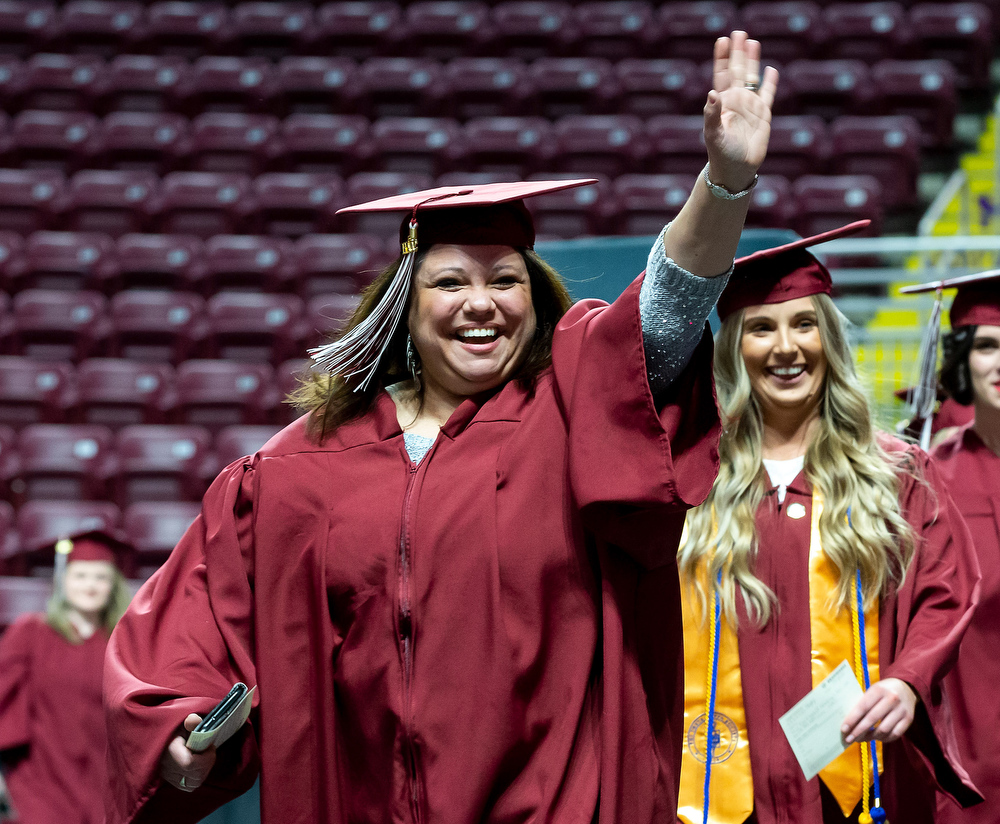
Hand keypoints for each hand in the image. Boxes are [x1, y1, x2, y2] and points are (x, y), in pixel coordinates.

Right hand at [159, 714, 216, 792]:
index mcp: (169, 750)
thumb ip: (192, 721)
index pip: (188, 763)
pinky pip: (188, 785)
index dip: (205, 758)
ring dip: (204, 771)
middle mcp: (166, 766)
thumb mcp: (183, 720)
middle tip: (209, 750)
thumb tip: (195, 720)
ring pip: (193, 784)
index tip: (210, 746)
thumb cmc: (174, 726)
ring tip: (205, 757)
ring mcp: (167, 776)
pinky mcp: (170, 780)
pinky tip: (199, 765)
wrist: (160, 733)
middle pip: (194, 777)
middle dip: (208, 764)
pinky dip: (198, 777)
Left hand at [703, 31, 779, 192]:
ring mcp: (750, 107)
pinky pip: (768, 95)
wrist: (736, 170)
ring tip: (752, 42)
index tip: (722, 40)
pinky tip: (771, 70)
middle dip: (738, 52)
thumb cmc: (721, 154)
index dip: (722, 58)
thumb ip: (711, 115)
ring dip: (752, 61)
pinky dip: (770, 82)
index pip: (721, 75)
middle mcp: (736, 101)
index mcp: (722, 103)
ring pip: (752, 78)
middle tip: (739, 32)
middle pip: (737, 71)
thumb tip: (712, 93)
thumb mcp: (714, 135)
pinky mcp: (764, 115)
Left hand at [841, 678, 917, 743]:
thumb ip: (863, 703)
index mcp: (879, 690)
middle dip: (858, 731)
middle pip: (872, 719)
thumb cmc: (883, 691)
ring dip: (871, 737)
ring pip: (884, 729)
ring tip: (861, 738)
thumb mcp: (873, 690)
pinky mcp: (909, 719)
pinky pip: (895, 734)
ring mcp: (901, 710)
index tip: (844, 729)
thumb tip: (848, 722)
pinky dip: (884, 739)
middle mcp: (891, 699)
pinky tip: (876, 738)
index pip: (863, 706)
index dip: (852, 719)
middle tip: (849, 739)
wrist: (906, 688)